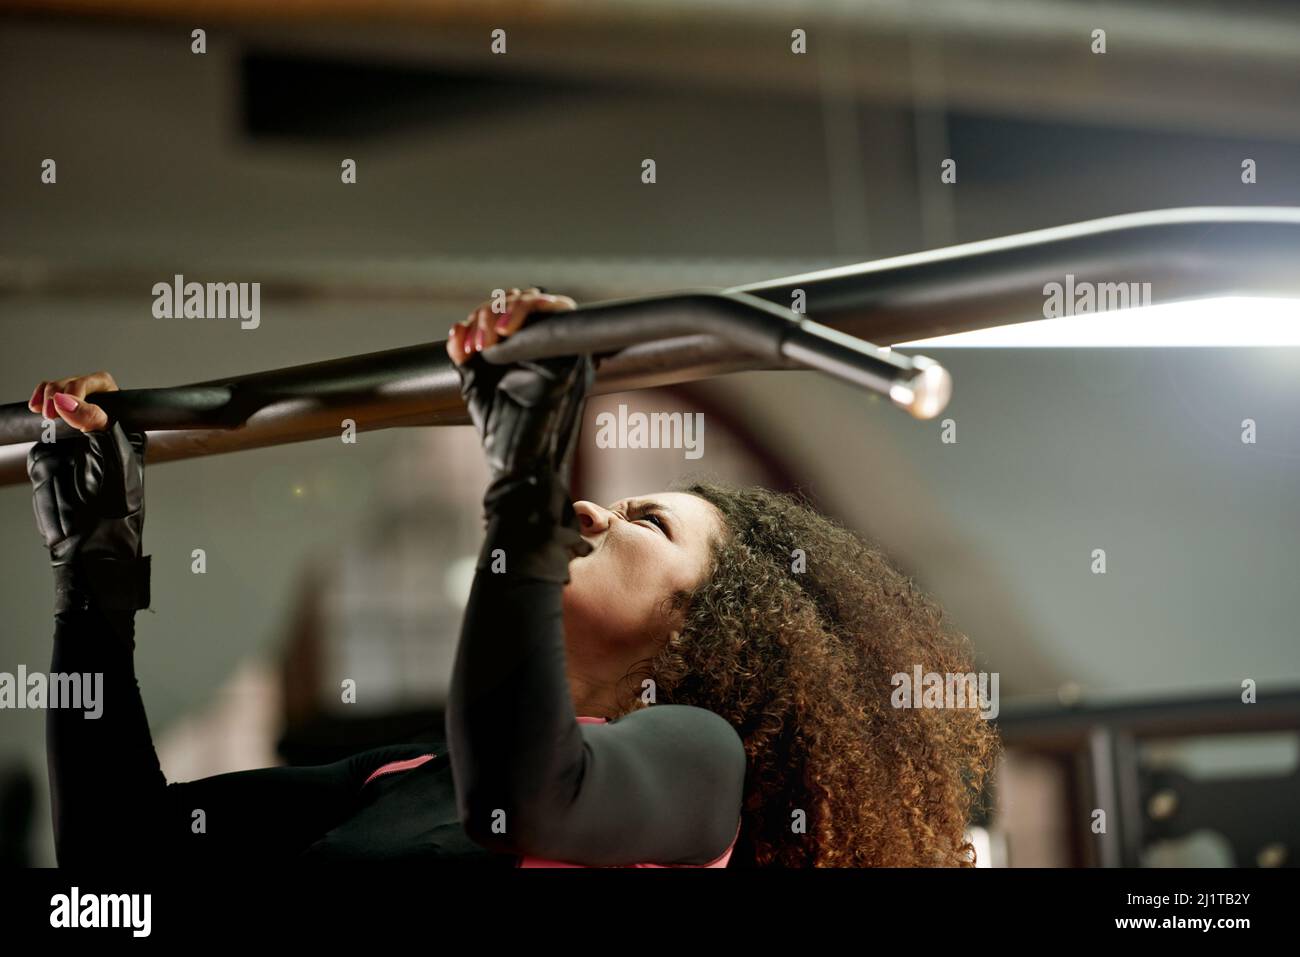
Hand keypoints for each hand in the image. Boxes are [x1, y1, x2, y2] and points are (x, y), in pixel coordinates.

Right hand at [26, 371, 149, 611]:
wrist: (88, 539)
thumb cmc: (113, 506)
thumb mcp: (111, 460)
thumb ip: (94, 426)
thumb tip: (67, 398)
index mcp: (122, 430)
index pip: (107, 391)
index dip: (88, 385)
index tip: (72, 398)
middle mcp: (98, 430)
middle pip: (79, 390)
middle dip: (63, 387)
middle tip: (51, 403)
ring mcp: (73, 438)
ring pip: (58, 401)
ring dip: (49, 394)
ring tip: (42, 406)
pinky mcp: (51, 449)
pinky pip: (43, 421)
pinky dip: (38, 409)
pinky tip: (36, 410)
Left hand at [446, 288, 592, 493]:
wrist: (518, 466)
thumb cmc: (503, 434)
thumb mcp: (475, 385)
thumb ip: (466, 354)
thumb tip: (456, 327)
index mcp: (528, 354)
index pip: (511, 312)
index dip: (485, 316)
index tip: (466, 347)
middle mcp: (549, 349)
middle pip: (522, 300)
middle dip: (490, 313)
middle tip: (476, 345)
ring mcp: (563, 351)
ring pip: (537, 300)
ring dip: (503, 312)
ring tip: (484, 343)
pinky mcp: (571, 356)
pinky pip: (555, 314)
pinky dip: (525, 313)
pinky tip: (503, 334)